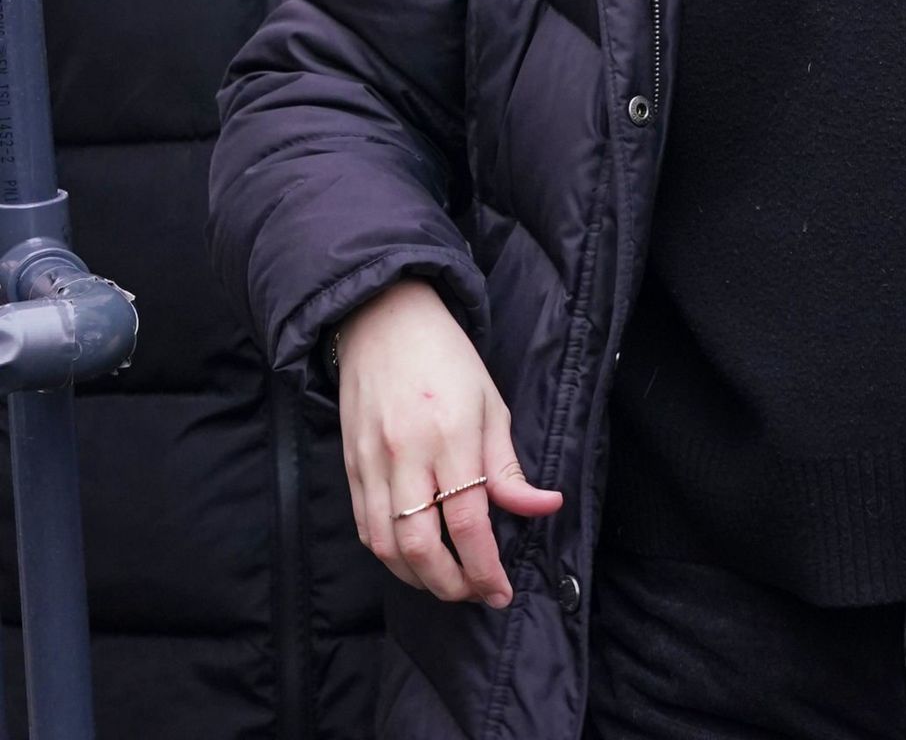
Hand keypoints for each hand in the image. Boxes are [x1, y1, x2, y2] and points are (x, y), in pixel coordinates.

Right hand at [337, 278, 560, 606]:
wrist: (384, 321)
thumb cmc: (447, 359)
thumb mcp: (491, 403)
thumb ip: (509, 465)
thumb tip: (545, 507)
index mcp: (451, 434)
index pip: (467, 521)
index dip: (485, 567)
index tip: (502, 591)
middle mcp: (407, 454)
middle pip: (421, 547)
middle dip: (452, 585)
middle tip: (477, 594)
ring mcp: (372, 463)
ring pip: (387, 548)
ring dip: (419, 579)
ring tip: (449, 583)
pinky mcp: (350, 468)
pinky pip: (366, 529)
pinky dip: (389, 556)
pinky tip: (413, 560)